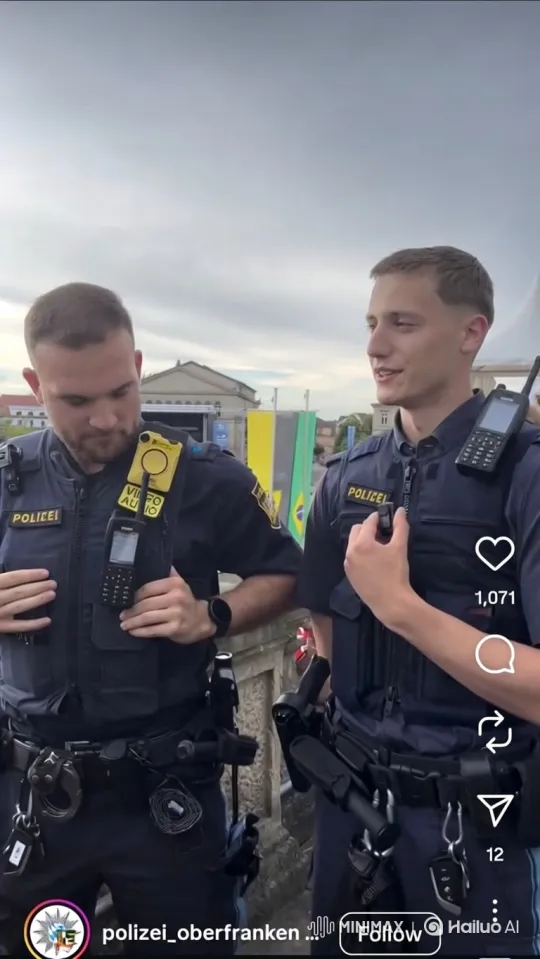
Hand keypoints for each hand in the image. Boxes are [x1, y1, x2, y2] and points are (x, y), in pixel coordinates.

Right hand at [0, 568, 55, 632]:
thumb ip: (4, 578)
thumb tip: (20, 573)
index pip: (12, 578)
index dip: (29, 575)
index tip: (45, 573)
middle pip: (18, 592)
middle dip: (37, 587)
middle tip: (53, 583)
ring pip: (18, 607)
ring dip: (36, 600)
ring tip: (52, 594)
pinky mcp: (0, 628)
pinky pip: (17, 627)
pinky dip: (33, 624)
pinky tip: (48, 620)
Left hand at [119, 567, 213, 643]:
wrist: (202, 620)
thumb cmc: (186, 602)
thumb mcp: (180, 585)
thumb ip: (168, 574)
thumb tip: (153, 561)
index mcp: (175, 584)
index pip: (148, 588)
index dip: (134, 596)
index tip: (126, 600)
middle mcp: (176, 597)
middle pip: (146, 604)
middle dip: (131, 611)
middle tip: (122, 615)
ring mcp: (176, 614)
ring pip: (147, 618)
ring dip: (133, 622)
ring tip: (124, 624)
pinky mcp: (174, 628)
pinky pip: (152, 630)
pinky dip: (140, 632)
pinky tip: (133, 632)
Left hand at [344, 507, 412, 625]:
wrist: (390, 602)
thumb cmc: (396, 573)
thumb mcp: (400, 547)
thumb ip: (400, 526)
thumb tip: (399, 510)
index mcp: (362, 543)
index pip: (368, 522)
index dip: (378, 517)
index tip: (386, 518)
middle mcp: (350, 551)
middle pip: (357, 530)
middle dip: (368, 528)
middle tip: (383, 534)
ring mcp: (348, 564)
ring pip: (353, 544)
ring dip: (363, 541)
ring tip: (379, 548)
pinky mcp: (349, 574)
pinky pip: (352, 557)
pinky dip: (360, 553)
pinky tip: (373, 560)